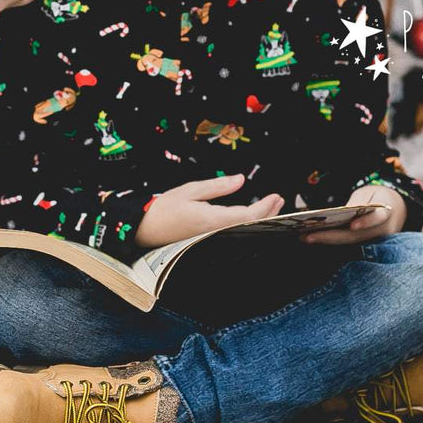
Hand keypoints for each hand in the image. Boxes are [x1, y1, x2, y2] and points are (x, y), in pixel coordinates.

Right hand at [135, 174, 284, 249]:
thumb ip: (218, 186)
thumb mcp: (190, 190)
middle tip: (278, 200)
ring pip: (243, 231)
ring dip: (259, 219)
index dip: (265, 208)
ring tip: (270, 207)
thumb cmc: (163, 210)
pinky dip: (246, 225)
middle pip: (250, 226)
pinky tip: (250, 218)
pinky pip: (234, 234)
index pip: (248, 215)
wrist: (144, 230)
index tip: (275, 196)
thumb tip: (240, 180)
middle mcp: (215, 234)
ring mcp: (213, 241)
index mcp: (212, 220)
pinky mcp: (209, 242)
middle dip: (267, 213)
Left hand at [299, 185, 405, 245]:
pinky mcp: (366, 244)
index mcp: (386, 213)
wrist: (395, 208)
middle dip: (330, 236)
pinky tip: (313, 237)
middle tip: (307, 236)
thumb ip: (357, 203)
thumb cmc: (378, 197)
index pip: (377, 218)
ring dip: (326, 240)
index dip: (366, 222)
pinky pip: (347, 243)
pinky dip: (330, 240)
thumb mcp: (369, 194)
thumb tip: (340, 214)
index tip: (353, 225)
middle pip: (355, 236)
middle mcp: (381, 231)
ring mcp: (374, 241)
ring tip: (304, 237)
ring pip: (348, 242)